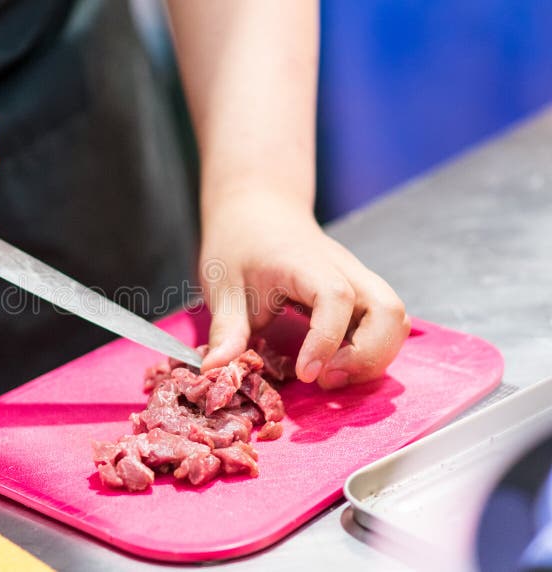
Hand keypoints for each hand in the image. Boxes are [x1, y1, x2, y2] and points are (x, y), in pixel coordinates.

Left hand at [199, 189, 410, 388]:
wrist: (258, 210)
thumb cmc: (239, 243)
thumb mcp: (222, 285)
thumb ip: (225, 329)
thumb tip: (214, 370)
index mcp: (305, 263)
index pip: (336, 297)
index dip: (327, 340)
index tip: (306, 373)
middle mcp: (343, 269)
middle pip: (388, 309)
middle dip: (368, 355)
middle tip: (327, 379)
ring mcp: (357, 279)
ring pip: (395, 318)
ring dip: (375, 356)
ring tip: (334, 376)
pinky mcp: (359, 293)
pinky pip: (385, 323)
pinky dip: (373, 350)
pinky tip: (338, 364)